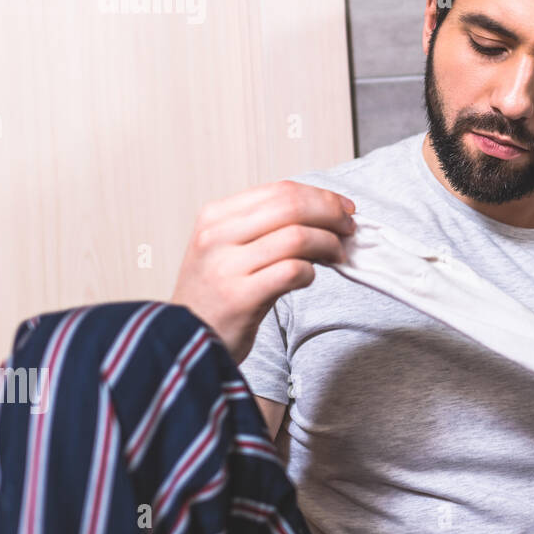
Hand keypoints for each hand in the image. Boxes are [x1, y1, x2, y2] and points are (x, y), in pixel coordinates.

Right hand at [171, 180, 356, 363]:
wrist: (184, 343)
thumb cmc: (216, 295)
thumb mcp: (229, 249)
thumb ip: (268, 228)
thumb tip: (327, 214)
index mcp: (215, 216)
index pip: (280, 190)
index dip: (321, 196)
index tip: (344, 208)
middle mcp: (216, 236)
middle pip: (291, 206)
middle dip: (331, 214)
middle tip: (349, 229)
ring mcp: (226, 266)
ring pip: (297, 236)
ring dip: (328, 244)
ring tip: (337, 255)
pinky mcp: (239, 297)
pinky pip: (292, 271)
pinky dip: (311, 272)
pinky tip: (309, 277)